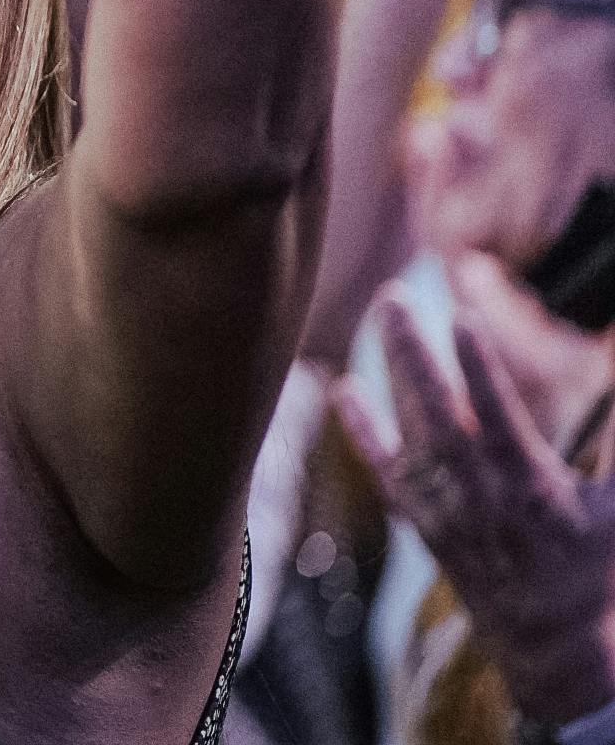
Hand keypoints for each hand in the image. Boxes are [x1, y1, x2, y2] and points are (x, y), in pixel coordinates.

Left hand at [340, 277, 614, 723]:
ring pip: (408, 430)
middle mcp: (480, 494)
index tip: (462, 320)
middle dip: (412, 355)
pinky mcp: (419, 517)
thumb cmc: (592, 564)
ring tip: (386, 310)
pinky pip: (384, 467)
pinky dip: (362, 428)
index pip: (500, 419)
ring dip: (392, 371)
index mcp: (533, 488)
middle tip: (394, 297)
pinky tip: (342, 386)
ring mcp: (443, 506)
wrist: (547, 636)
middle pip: (437, 415)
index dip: (480, 371)